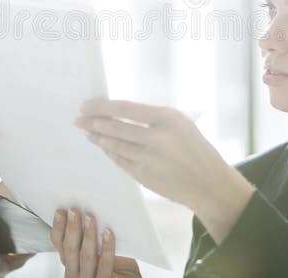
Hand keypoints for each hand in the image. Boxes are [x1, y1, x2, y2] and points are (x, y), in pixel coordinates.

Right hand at [50, 209, 140, 277]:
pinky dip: (107, 249)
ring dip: (88, 235)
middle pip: (70, 250)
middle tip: (74, 210)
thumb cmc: (117, 267)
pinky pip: (105, 266)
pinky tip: (108, 234)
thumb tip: (91, 207)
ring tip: (90, 217)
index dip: (58, 228)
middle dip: (72, 228)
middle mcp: (76, 272)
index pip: (59, 244)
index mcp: (71, 262)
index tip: (60, 212)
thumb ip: (92, 235)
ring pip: (86, 257)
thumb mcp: (97, 251)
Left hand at [74, 100, 246, 212]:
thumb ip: (153, 118)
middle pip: (116, 128)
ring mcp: (149, 159)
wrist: (208, 182)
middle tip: (79, 119)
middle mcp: (156, 137)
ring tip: (87, 132)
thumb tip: (119, 112)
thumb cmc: (195, 147)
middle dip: (93, 123)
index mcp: (167, 118)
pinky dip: (110, 153)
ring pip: (115, 145)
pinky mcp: (144, 176)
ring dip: (98, 138)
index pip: (126, 109)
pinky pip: (120, 161)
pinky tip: (102, 147)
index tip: (88, 105)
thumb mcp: (180, 123)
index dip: (103, 106)